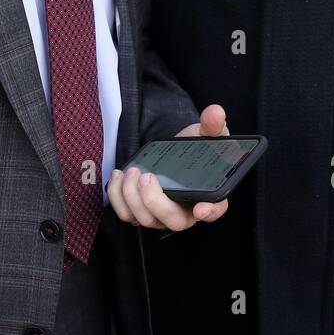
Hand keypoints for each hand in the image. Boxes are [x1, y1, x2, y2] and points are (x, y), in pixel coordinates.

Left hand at [106, 104, 229, 231]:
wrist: (173, 151)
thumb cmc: (195, 148)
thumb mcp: (207, 134)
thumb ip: (212, 125)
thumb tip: (215, 113)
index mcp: (210, 197)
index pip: (215, 211)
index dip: (209, 212)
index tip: (201, 208)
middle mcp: (186, 212)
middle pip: (173, 221)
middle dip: (155, 200)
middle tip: (147, 176)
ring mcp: (162, 215)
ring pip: (145, 220)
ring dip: (133, 197)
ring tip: (133, 171)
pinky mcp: (141, 211)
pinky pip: (127, 214)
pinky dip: (118, 196)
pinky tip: (120, 175)